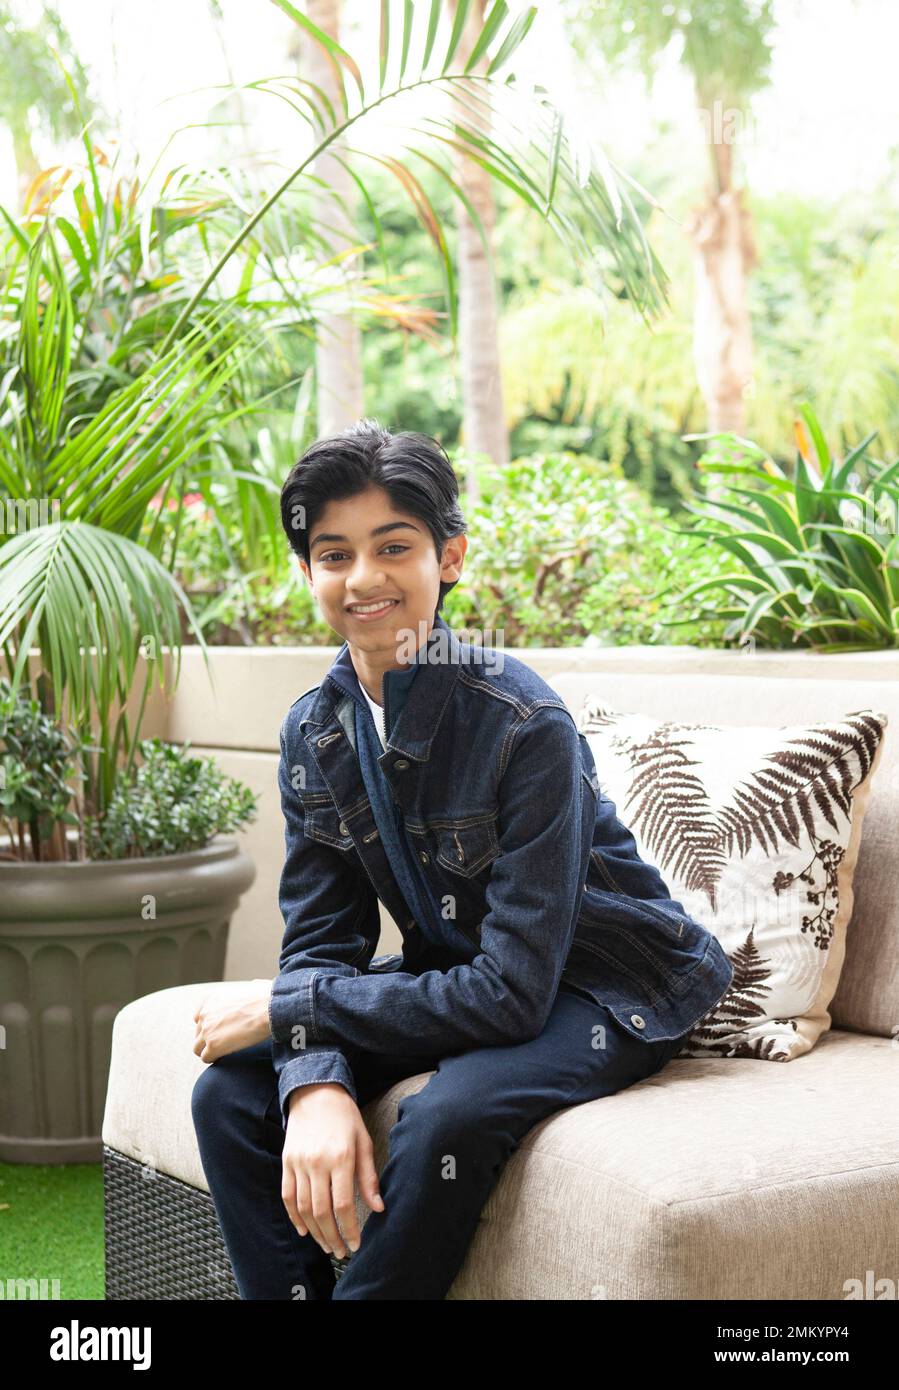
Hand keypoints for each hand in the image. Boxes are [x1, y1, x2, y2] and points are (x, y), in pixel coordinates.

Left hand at [192, 979, 273, 1062]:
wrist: (269, 1008)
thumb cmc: (266, 996)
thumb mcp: (249, 986)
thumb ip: (244, 991)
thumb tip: (255, 988)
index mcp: (212, 998)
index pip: (198, 1016)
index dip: (208, 1024)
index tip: (218, 1029)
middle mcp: (205, 1013)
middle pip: (198, 1033)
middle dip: (208, 1038)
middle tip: (222, 1042)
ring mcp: (207, 1030)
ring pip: (197, 1048)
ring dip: (207, 1050)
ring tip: (220, 1053)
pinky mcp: (214, 1045)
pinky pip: (206, 1058)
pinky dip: (213, 1059)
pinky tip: (223, 1057)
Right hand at [282, 1085, 384, 1258]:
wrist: (315, 1092)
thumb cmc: (345, 1117)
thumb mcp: (364, 1142)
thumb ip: (368, 1177)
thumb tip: (378, 1208)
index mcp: (340, 1157)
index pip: (343, 1205)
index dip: (349, 1230)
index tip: (355, 1245)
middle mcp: (317, 1162)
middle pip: (321, 1212)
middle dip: (332, 1237)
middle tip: (341, 1252)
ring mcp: (299, 1163)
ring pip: (303, 1208)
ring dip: (315, 1232)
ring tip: (327, 1245)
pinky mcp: (287, 1162)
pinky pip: (287, 1196)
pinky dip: (294, 1217)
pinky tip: (305, 1231)